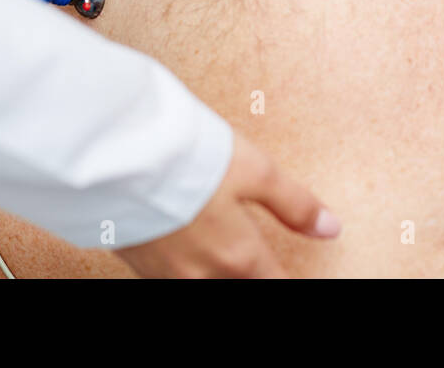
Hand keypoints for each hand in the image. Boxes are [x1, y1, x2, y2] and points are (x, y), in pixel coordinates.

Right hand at [114, 134, 339, 277]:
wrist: (114, 154)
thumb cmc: (185, 156)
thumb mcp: (256, 170)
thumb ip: (294, 204)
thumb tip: (329, 227)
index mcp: (238, 258)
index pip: (276, 286)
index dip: (285, 281)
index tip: (287, 273)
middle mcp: (202, 276)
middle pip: (238, 288)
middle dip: (250, 275)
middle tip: (256, 260)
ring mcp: (165, 274)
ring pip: (201, 285)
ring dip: (215, 271)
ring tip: (220, 248)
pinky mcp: (135, 261)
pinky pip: (170, 276)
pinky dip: (184, 266)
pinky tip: (184, 242)